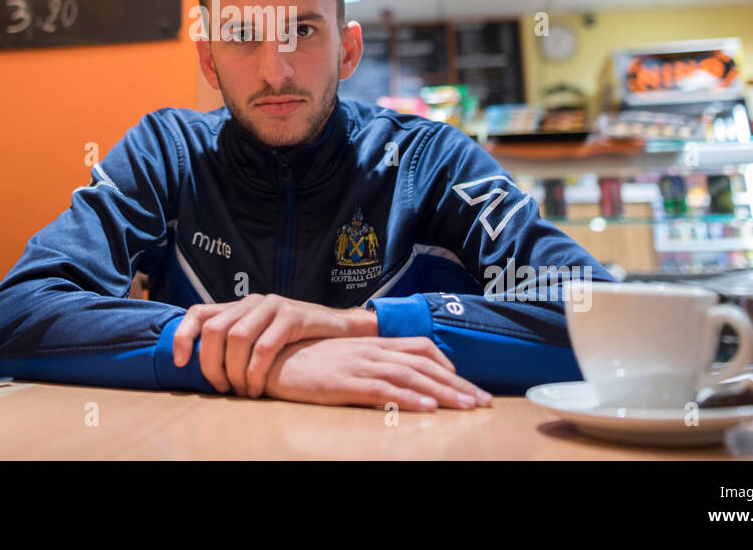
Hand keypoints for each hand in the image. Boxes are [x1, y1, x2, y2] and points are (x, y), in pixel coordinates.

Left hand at [173, 293, 377, 396]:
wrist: (339, 330)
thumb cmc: (296, 341)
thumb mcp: (262, 337)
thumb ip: (237, 343)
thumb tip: (204, 367)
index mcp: (239, 306)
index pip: (199, 313)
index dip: (183, 336)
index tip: (180, 363)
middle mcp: (251, 301)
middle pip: (215, 330)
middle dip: (211, 364)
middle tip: (221, 388)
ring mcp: (272, 306)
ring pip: (237, 338)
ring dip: (234, 371)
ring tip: (241, 391)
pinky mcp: (292, 316)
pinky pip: (264, 346)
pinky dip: (256, 371)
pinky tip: (257, 387)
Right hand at [263, 336, 493, 410]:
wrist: (269, 358)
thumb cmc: (303, 359)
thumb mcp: (340, 355)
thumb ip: (366, 358)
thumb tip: (390, 372)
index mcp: (371, 343)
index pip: (420, 347)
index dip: (446, 365)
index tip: (465, 384)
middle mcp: (370, 349)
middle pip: (424, 364)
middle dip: (457, 384)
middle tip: (483, 402)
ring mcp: (359, 364)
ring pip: (411, 376)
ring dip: (443, 393)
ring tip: (467, 408)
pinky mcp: (345, 382)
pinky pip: (384, 389)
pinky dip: (409, 398)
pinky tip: (427, 409)